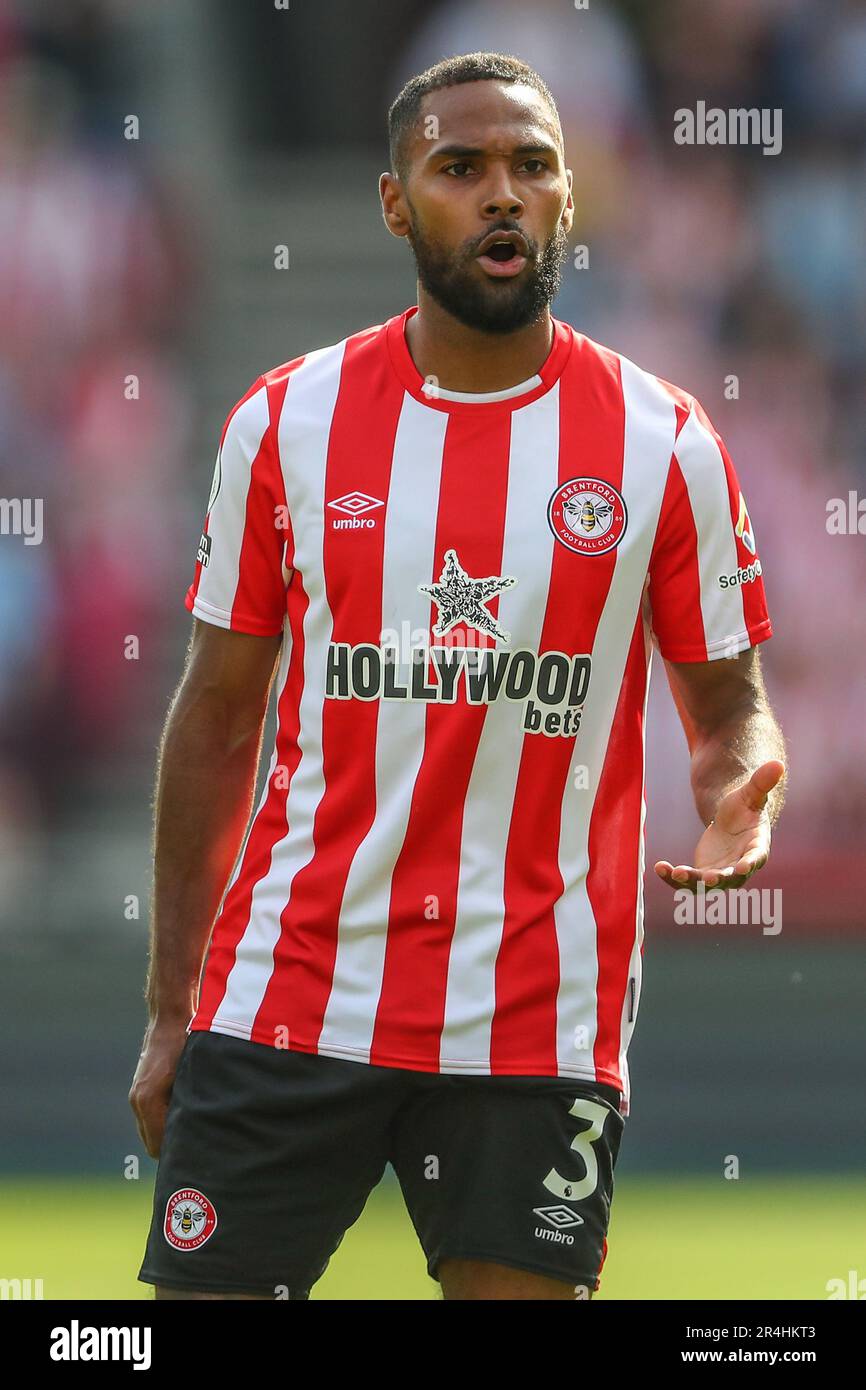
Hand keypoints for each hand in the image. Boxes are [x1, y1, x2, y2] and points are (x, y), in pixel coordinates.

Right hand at [128, 1017, 189, 1158]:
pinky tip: (184, 1113)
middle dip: (172, 1147)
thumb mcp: (191, 1075)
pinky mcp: (141, 1089)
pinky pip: (150, 1118)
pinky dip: (164, 1121)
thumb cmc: (185, 1043)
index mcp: (148, 1100)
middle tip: (198, 1146)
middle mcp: (138, 1100)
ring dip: (168, 1133)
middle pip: (152, 1143)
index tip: (196, 1153)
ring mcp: (137, 1095)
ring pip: (150, 1131)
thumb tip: (198, 1132)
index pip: (157, 1145)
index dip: (176, 1153)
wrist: (169, 1019)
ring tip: (194, 1130)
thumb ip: (189, 1105)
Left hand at [654, 759, 784, 892]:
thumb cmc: (745, 807)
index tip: (741, 868)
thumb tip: (778, 763)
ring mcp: (721, 875)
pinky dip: (673, 878)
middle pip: (730, 879)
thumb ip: (762, 782)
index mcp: (757, 848)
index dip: (749, 864)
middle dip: (718, 880)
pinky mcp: (703, 876)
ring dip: (690, 882)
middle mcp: (740, 867)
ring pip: (705, 885)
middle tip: (708, 879)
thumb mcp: (751, 793)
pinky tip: (660, 868)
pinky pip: (688, 881)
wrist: (731, 821)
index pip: (755, 859)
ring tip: (674, 872)